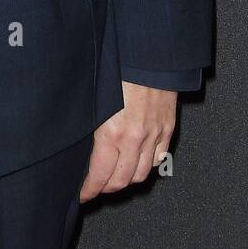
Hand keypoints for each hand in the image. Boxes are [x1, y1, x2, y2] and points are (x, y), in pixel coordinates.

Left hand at [78, 81, 175, 201]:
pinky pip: (159, 159)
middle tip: (96, 188)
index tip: (82, 195)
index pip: (100, 176)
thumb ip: (90, 126)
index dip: (89, 190)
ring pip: (142, 174)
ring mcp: (154, 136)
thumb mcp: (94, 98)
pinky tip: (137, 163)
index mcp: (112, 133)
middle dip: (106, 188)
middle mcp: (134, 139)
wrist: (148, 54)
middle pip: (121, 180)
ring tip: (115, 178)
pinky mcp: (167, 129)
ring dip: (127, 180)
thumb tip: (80, 146)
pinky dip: (148, 166)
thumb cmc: (117, 69)